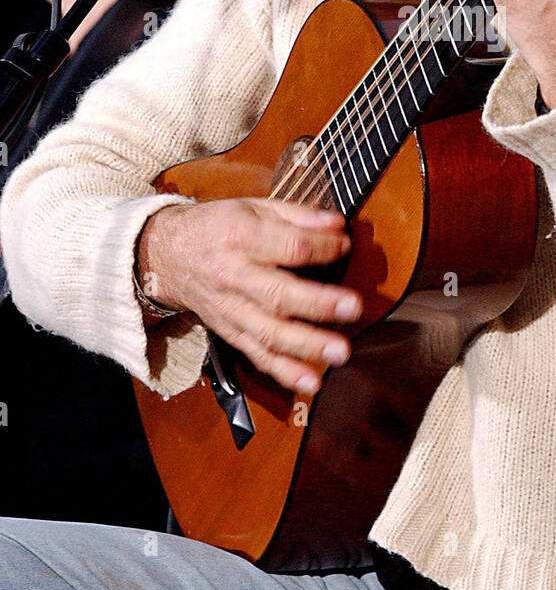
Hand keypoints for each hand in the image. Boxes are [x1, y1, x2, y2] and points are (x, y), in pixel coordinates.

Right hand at [136, 198, 360, 395]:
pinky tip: (311, 382)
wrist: (166, 255)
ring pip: (268, 332)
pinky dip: (284, 372)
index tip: (345, 245)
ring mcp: (231, 310)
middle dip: (318, 304)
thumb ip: (297, 215)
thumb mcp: (253, 207)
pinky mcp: (229, 333)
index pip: (287, 246)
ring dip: (307, 346)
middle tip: (353, 307)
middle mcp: (234, 276)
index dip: (322, 247)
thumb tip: (338, 224)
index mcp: (241, 237)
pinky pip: (257, 356)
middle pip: (277, 294)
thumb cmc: (217, 227)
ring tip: (340, 352)